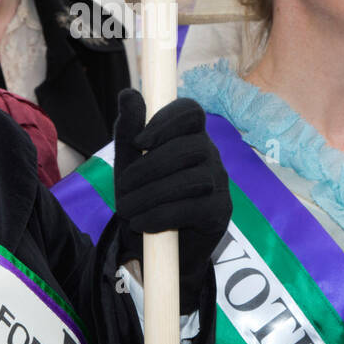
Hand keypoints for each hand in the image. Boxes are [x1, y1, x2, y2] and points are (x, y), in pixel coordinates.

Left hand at [113, 89, 229, 312]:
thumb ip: (129, 131)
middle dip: (150, 166)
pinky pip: (194, 207)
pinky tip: (142, 224)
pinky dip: (162, 215)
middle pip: (191, 146)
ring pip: (193, 178)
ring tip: (128, 210)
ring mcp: (220, 184)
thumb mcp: (129, 165)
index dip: (167, 121)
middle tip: (122, 188)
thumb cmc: (144, 199)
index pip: (191, 112)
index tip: (140, 142)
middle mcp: (210, 156)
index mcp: (189, 137)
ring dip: (152, 194)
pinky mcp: (220, 213)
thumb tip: (128, 93)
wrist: (153, 251)